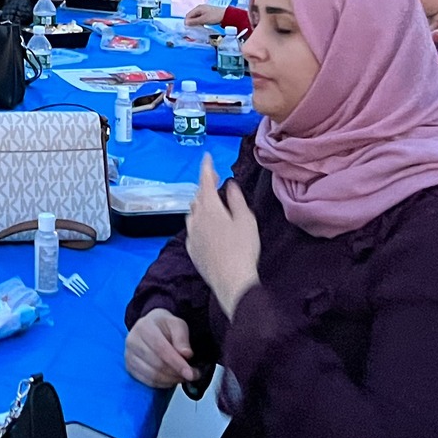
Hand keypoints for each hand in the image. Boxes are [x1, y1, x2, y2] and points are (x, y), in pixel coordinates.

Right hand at [124, 309, 197, 387]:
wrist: (151, 327)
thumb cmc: (164, 326)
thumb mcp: (177, 324)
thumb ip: (182, 338)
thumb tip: (186, 354)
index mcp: (144, 327)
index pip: (161, 348)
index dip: (177, 363)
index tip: (191, 373)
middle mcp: (132, 341)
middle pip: (157, 364)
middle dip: (177, 373)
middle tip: (192, 375)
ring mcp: (129, 355)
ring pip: (152, 375)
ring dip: (171, 380)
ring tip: (183, 376)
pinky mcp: (130, 367)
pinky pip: (148, 382)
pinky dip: (163, 384)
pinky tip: (172, 379)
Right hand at [184, 3, 227, 27]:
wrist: (226, 15)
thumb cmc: (215, 17)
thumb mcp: (204, 20)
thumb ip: (194, 21)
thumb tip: (186, 23)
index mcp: (198, 8)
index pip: (188, 15)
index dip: (187, 22)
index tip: (188, 28)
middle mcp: (200, 8)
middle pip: (192, 15)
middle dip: (191, 22)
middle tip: (192, 29)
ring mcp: (203, 10)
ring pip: (196, 17)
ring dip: (195, 22)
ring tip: (197, 27)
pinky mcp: (207, 13)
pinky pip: (200, 17)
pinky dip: (199, 21)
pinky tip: (201, 25)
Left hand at [184, 158, 260, 319]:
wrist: (231, 281)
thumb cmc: (242, 249)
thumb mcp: (246, 220)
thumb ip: (236, 200)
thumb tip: (230, 185)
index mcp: (210, 207)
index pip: (205, 181)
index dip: (206, 167)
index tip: (207, 156)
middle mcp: (196, 218)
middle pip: (198, 196)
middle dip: (205, 186)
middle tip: (215, 181)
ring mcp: (191, 234)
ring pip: (193, 213)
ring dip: (201, 204)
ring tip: (212, 203)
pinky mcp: (191, 249)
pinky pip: (192, 229)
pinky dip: (198, 222)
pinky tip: (207, 228)